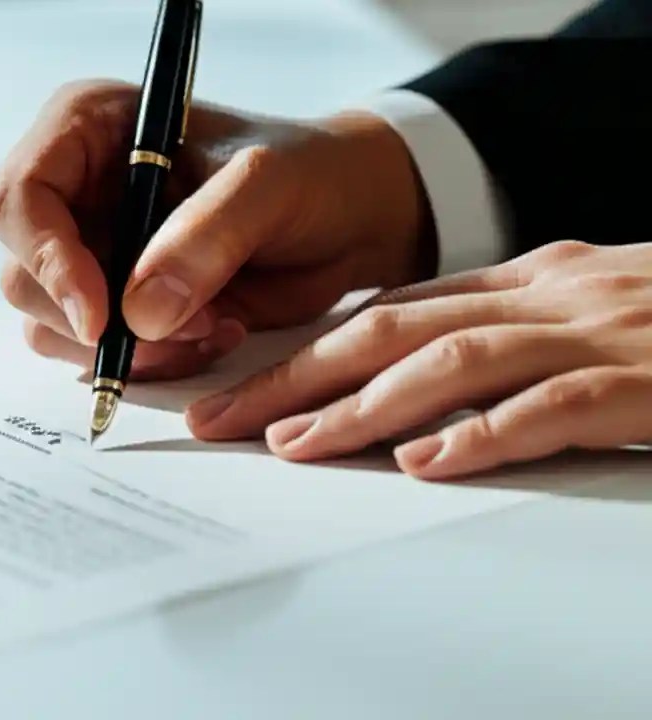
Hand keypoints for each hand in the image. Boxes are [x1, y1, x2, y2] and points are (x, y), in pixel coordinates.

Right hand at [0, 79, 430, 379]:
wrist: (350, 220)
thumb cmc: (310, 174)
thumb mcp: (267, 184)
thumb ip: (204, 237)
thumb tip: (139, 314)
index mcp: (87, 129)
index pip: (20, 197)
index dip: (47, 260)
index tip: (101, 317)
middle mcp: (73, 191)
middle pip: (23, 273)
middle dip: (96, 319)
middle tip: (180, 328)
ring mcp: (89, 251)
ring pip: (49, 323)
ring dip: (126, 349)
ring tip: (211, 326)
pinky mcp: (114, 302)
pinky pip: (93, 353)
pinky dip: (147, 363)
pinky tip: (209, 334)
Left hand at [188, 241, 651, 478]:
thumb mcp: (577, 314)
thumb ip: (497, 338)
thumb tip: (404, 389)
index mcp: (525, 280)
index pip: (387, 313)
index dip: (303, 353)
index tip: (239, 391)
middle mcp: (547, 296)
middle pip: (391, 332)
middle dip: (297, 378)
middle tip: (225, 421)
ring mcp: (597, 334)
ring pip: (453, 361)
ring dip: (363, 407)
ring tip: (297, 446)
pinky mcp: (646, 383)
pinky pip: (554, 406)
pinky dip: (485, 434)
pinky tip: (429, 463)